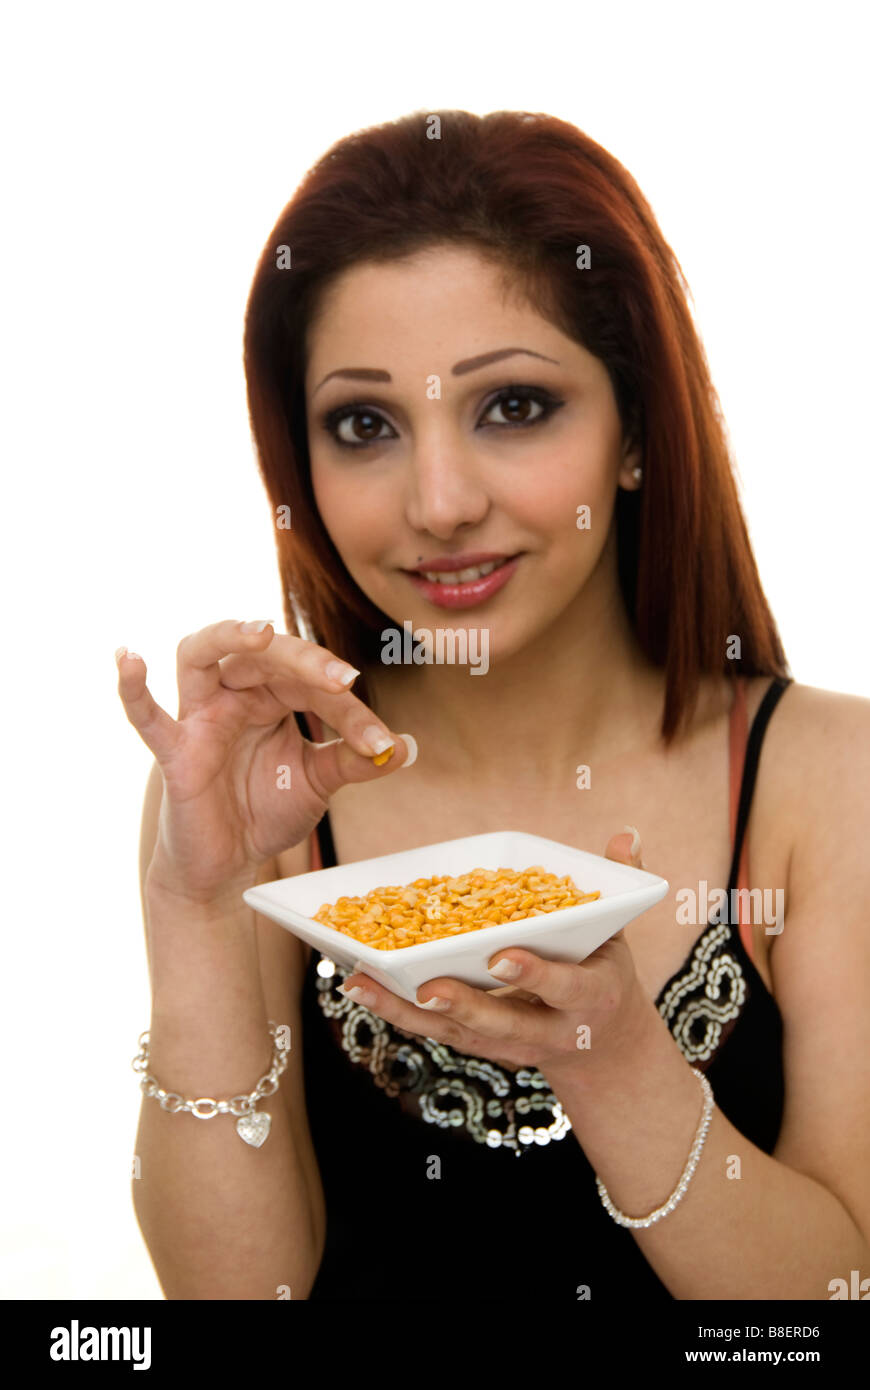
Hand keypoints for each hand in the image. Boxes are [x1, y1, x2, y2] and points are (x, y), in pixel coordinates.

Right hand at [115, 619, 415, 905]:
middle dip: (305, 662)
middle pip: (263, 656)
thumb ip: (356, 762)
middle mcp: (233, 694)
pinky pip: (147, 717)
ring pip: (201, 654)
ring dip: (229, 636)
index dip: (350, 709)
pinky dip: (133, 688)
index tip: (382, 742)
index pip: (311, 682)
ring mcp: (199, 718)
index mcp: (271, 695)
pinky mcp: (175, 753)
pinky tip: (128, 657)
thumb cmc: (266, 809)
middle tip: (343, 680)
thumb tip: (406, 748)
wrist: (229, 864)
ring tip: (259, 632)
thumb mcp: (318, 782)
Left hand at [338, 826, 653, 1076]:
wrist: (600, 1045)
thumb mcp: (618, 933)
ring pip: (454, 1032)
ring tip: (360, 983)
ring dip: (404, 1011)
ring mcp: (508, 1045)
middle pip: (501, 1025)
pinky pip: (434, 1030)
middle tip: (425, 987)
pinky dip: (396, 1010)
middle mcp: (547, 1030)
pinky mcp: (476, 1046)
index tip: (502, 957)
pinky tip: (360, 984)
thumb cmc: (601, 969)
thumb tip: (627, 836)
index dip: (534, 976)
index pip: (563, 987)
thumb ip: (619, 885)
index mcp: (588, 997)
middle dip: (462, 1006)